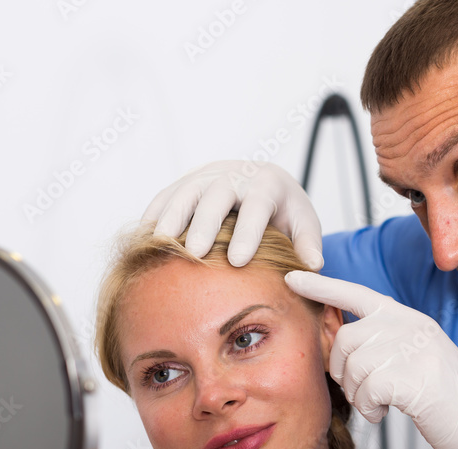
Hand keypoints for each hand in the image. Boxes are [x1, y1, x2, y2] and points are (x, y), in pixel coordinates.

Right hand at [143, 160, 323, 269]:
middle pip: (216, 194)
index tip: (238, 261)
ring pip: (186, 191)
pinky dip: (154, 215)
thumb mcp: (304, 224)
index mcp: (267, 183)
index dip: (247, 233)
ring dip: (172, 217)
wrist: (265, 183)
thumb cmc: (286, 211)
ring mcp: (207, 174)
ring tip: (160, 245)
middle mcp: (235, 174)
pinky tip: (144, 238)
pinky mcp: (187, 181)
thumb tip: (313, 267)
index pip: (256, 206)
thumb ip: (308, 244)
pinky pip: (166, 195)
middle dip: (204, 223)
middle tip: (194, 253)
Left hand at [286, 271, 457, 448]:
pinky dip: (368, 408)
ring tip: (378, 405)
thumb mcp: (416, 359)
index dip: (322, 287)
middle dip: (341, 372)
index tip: (292, 278)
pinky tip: (384, 413)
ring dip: (357, 395)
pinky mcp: (416, 377)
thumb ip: (384, 344)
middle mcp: (412, 326)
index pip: (358, 294)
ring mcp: (416, 349)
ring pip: (354, 366)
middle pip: (346, 339)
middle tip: (361, 393)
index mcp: (410, 319)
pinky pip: (367, 389)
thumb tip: (339, 343)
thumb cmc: (448, 402)